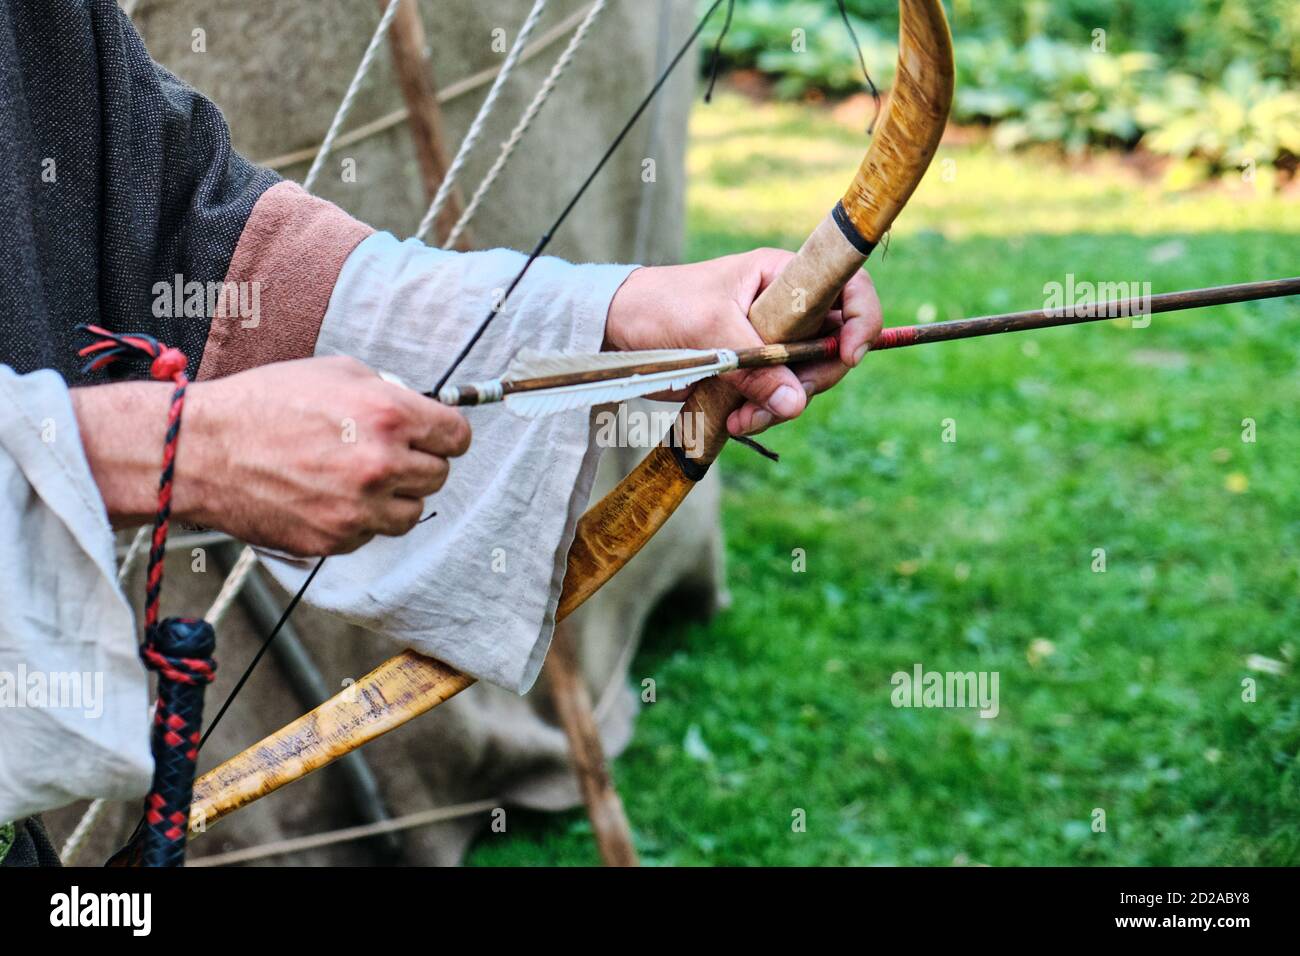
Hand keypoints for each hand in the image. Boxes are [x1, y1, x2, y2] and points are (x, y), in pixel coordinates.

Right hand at [73, 356, 470, 555]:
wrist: (203, 450)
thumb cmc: (263, 404)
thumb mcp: (335, 372)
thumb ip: (388, 393)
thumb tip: (419, 410)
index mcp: (388, 416)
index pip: (457, 437)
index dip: (446, 435)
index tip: (435, 437)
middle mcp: (381, 465)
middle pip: (438, 476)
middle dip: (418, 463)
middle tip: (387, 454)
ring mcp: (359, 509)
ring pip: (410, 512)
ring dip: (393, 497)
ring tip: (356, 478)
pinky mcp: (335, 540)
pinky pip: (370, 534)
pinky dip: (358, 519)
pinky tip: (328, 496)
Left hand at [604, 249, 881, 435]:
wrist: (616, 330)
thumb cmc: (661, 306)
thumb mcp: (711, 331)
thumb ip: (756, 366)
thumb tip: (797, 404)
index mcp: (783, 276)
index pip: (849, 288)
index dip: (862, 320)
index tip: (848, 355)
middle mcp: (786, 308)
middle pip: (833, 347)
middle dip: (813, 380)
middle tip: (784, 401)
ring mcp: (771, 342)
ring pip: (806, 381)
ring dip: (781, 406)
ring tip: (741, 418)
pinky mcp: (752, 372)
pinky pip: (777, 400)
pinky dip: (761, 415)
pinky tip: (732, 420)